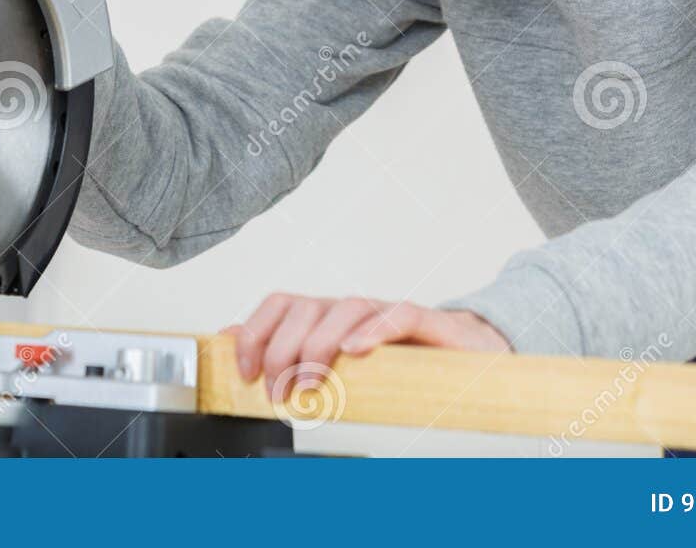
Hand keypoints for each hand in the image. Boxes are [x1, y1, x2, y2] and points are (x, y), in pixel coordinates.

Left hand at [225, 293, 512, 401]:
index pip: (280, 304)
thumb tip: (226, 344)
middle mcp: (352, 310)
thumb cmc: (397, 364)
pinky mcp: (429, 323)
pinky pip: (400, 314)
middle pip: (306, 307)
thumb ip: (283, 353)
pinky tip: (358, 352)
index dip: (255, 332)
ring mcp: (388, 313)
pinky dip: (375, 330)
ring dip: (320, 344)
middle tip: (280, 391)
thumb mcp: (336, 365)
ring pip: (346, 308)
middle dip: (283, 350)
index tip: (245, 372)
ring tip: (311, 383)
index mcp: (326, 316)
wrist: (469, 356)